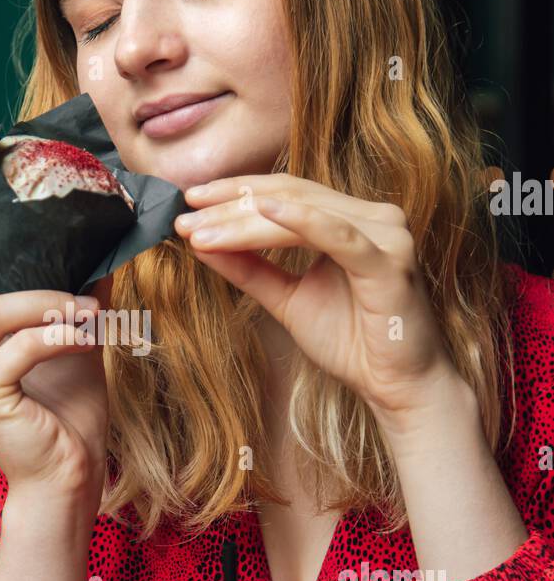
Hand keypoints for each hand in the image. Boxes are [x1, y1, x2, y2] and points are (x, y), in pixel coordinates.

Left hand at [174, 174, 462, 425]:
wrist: (396, 387)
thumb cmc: (352, 342)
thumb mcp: (287, 300)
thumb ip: (250, 269)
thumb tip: (199, 243)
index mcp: (350, 219)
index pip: (284, 193)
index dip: (234, 194)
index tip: (187, 202)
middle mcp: (371, 216)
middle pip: (288, 196)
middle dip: (230, 204)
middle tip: (184, 213)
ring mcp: (384, 235)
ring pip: (302, 212)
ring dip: (245, 219)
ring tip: (201, 228)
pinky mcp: (388, 261)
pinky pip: (338, 234)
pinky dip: (300, 220)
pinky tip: (263, 210)